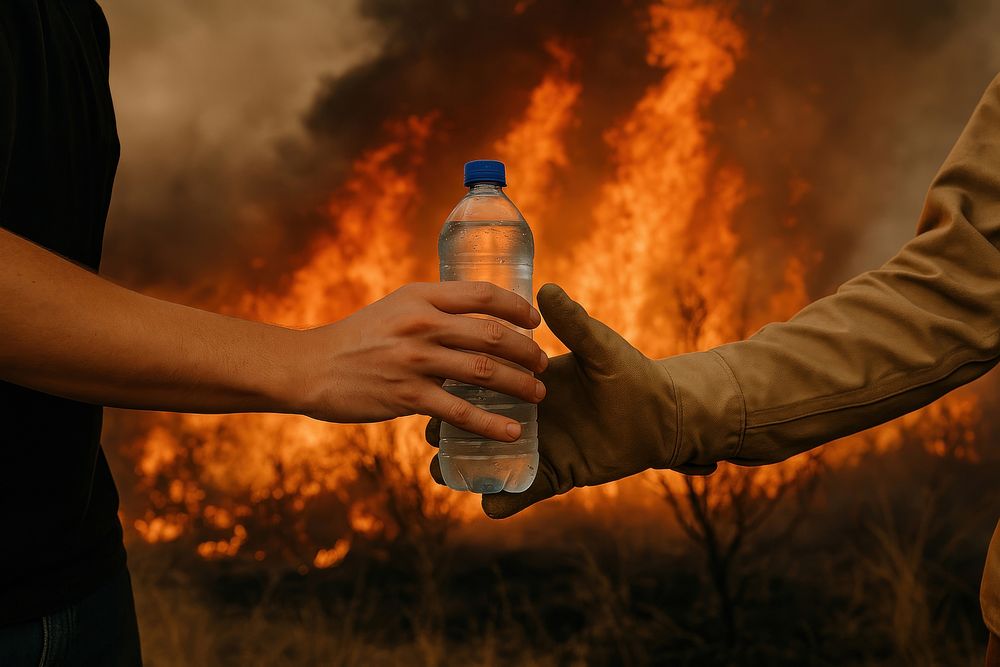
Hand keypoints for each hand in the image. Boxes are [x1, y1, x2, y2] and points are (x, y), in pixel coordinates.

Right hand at [294, 281, 547, 440]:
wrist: (310, 367)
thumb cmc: (358, 338)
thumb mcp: (396, 307)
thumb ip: (434, 309)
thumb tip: (477, 315)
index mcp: (421, 297)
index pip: (482, 294)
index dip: (517, 307)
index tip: (536, 321)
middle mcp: (421, 324)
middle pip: (491, 334)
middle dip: (526, 351)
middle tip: (543, 364)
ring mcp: (415, 360)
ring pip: (483, 372)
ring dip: (519, 385)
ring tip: (539, 395)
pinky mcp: (406, 396)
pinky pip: (460, 412)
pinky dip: (491, 424)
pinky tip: (512, 432)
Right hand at [427, 283, 684, 517]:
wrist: (662, 416)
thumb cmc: (630, 374)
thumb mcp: (599, 348)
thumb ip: (574, 324)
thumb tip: (545, 289)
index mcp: (530, 381)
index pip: (482, 382)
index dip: (455, 386)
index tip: (431, 384)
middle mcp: (527, 416)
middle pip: (475, 423)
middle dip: (447, 432)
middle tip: (431, 436)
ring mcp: (538, 447)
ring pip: (490, 462)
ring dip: (465, 470)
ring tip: (444, 474)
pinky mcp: (555, 474)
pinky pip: (523, 491)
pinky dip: (504, 502)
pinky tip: (490, 505)